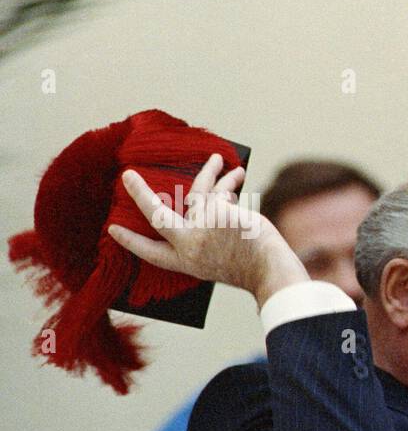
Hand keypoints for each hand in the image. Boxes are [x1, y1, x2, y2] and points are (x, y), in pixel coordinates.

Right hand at [108, 153, 306, 308]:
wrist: (270, 272)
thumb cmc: (252, 271)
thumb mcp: (219, 263)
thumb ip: (206, 242)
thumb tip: (202, 205)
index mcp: (187, 263)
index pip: (152, 253)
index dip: (132, 242)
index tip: (114, 230)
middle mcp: (189, 244)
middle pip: (156, 215)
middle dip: (139, 194)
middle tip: (127, 176)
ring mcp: (201, 226)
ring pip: (198, 190)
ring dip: (210, 171)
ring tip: (216, 158)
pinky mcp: (217, 211)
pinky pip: (223, 190)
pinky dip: (230, 179)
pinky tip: (237, 172)